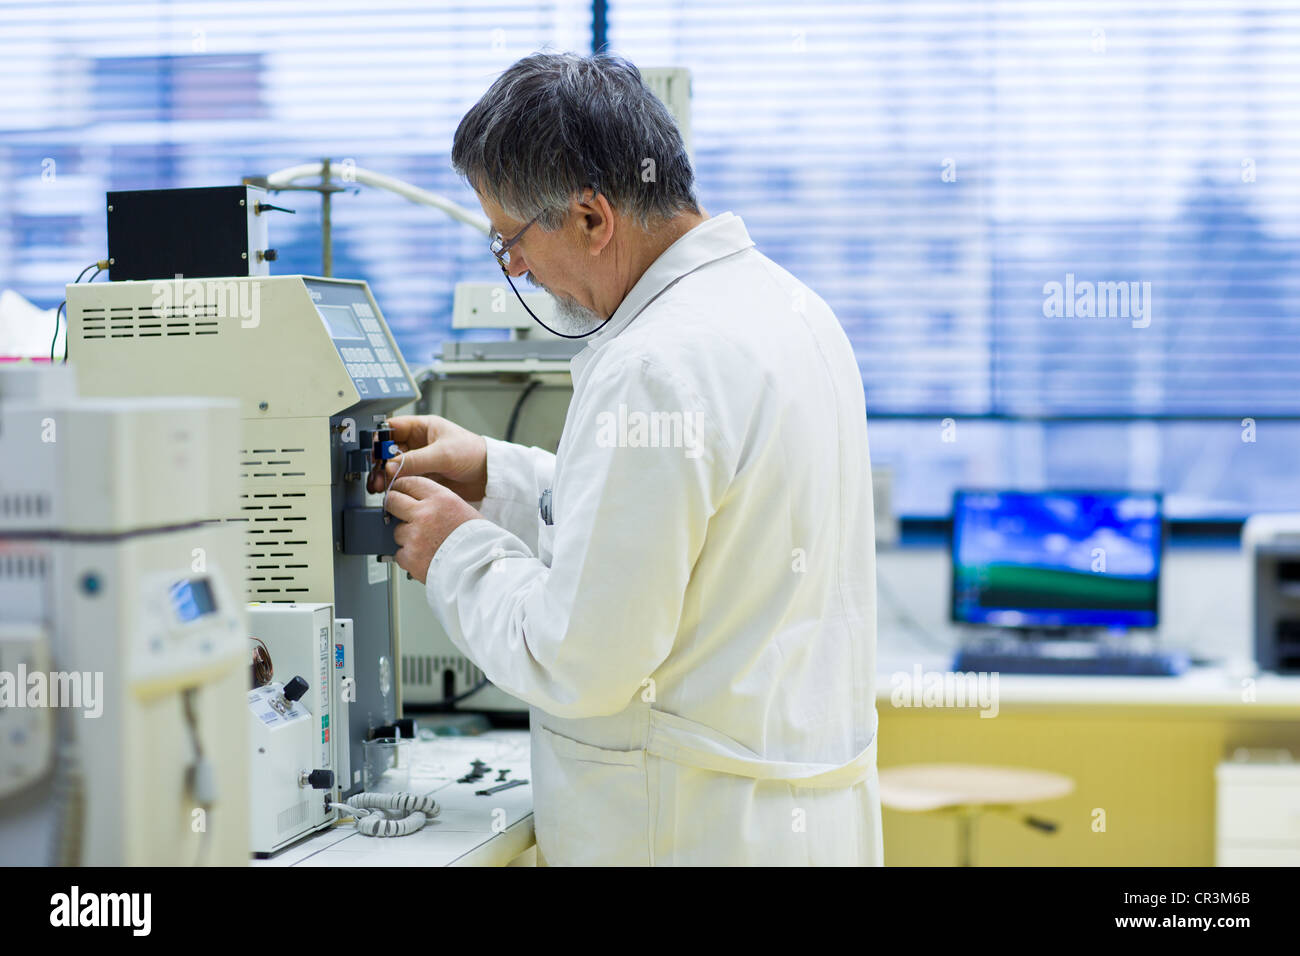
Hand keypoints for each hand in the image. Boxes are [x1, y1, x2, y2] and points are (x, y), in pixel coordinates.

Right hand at [367, 415, 487, 501]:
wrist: (490, 477)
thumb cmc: (474, 454)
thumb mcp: (444, 454)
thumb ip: (416, 460)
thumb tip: (390, 466)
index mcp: (423, 428)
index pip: (392, 428)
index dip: (380, 439)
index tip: (372, 452)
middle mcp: (418, 444)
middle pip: (389, 450)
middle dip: (380, 462)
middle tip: (376, 476)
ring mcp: (421, 461)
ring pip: (395, 467)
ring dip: (386, 476)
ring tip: (380, 487)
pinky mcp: (424, 477)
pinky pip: (405, 480)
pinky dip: (396, 487)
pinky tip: (391, 493)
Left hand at [384, 476, 481, 583]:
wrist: (482, 568)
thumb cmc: (478, 542)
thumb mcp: (463, 510)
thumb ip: (439, 503)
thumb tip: (418, 502)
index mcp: (441, 498)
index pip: (409, 482)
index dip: (402, 487)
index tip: (399, 491)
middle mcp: (425, 514)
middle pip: (393, 501)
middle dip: (394, 506)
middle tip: (398, 512)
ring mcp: (415, 536)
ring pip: (396, 531)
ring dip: (406, 537)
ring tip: (425, 544)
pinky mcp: (410, 556)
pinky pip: (400, 554)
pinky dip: (409, 557)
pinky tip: (424, 558)